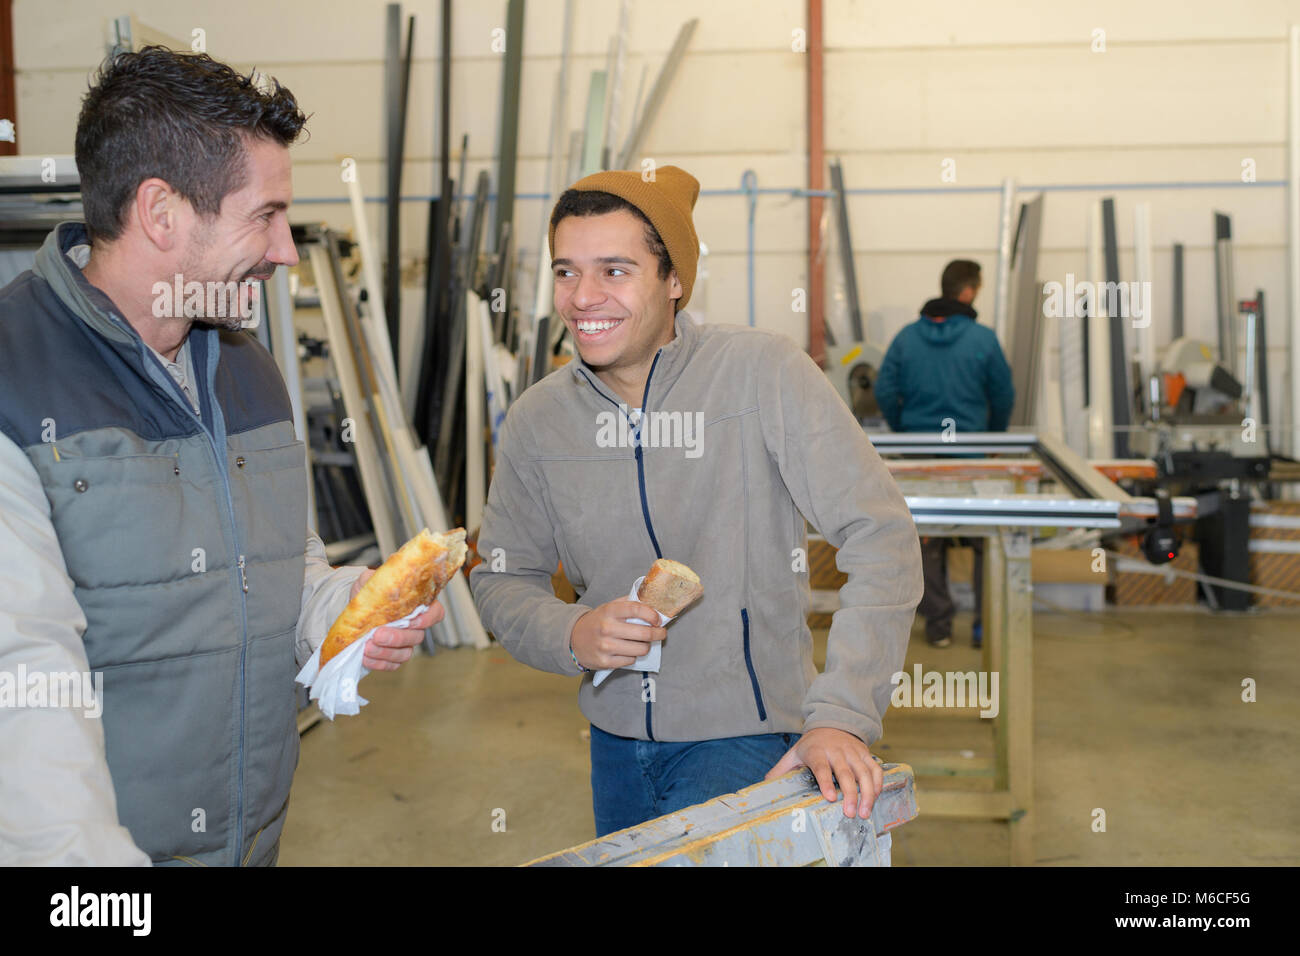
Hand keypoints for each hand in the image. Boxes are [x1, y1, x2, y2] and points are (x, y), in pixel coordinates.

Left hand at [348, 569, 445, 670]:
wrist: (354, 612)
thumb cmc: (367, 595)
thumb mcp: (369, 580)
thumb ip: (376, 577)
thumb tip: (380, 576)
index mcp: (416, 605)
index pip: (435, 613)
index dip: (428, 619)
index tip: (411, 621)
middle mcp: (414, 625)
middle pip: (417, 636)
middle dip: (397, 638)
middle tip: (377, 634)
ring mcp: (404, 643)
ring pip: (405, 653)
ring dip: (386, 652)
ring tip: (367, 647)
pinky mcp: (392, 656)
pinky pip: (392, 664)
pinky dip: (378, 663)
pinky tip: (366, 657)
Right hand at [569, 599, 665, 670]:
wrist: (573, 639)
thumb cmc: (597, 622)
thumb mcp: (609, 607)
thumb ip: (629, 603)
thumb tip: (653, 603)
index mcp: (609, 611)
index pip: (637, 609)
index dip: (652, 615)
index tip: (658, 619)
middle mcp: (607, 628)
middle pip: (644, 633)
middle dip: (658, 633)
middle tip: (661, 633)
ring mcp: (606, 646)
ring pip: (641, 649)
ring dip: (646, 646)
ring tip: (643, 642)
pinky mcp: (605, 662)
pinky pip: (631, 660)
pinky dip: (633, 656)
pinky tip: (628, 651)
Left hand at [764, 727, 882, 818]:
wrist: (832, 722)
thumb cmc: (812, 745)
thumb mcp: (794, 753)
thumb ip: (781, 769)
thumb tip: (764, 784)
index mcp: (817, 751)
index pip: (821, 767)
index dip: (826, 782)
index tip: (830, 797)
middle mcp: (837, 750)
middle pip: (845, 773)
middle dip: (850, 794)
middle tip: (851, 813)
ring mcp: (853, 752)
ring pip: (864, 772)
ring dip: (867, 793)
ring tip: (865, 812)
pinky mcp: (866, 753)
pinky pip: (875, 769)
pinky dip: (878, 783)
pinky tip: (875, 798)